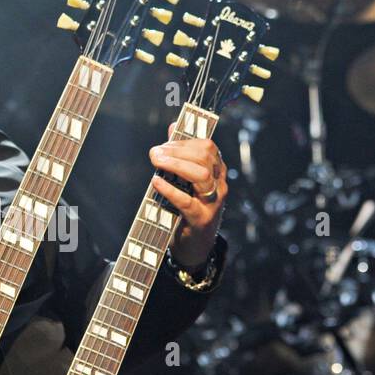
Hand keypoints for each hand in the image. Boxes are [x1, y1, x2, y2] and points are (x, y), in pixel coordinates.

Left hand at [149, 124, 225, 268]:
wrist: (195, 246)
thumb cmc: (188, 209)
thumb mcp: (186, 182)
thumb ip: (182, 154)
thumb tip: (173, 127)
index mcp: (217, 172)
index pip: (207, 147)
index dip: (184, 142)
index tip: (164, 144)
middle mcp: (219, 185)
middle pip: (205, 158)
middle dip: (177, 151)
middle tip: (154, 153)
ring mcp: (212, 203)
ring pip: (201, 175)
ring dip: (176, 165)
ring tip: (156, 163)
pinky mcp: (201, 219)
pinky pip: (187, 202)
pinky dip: (170, 190)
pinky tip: (157, 182)